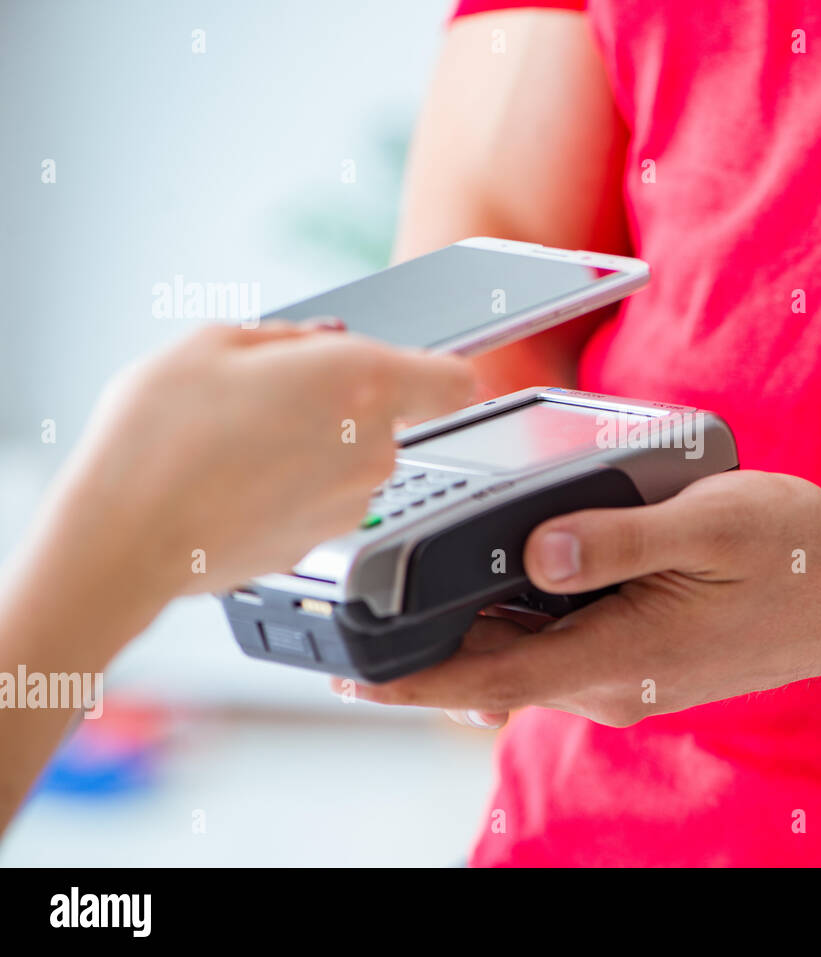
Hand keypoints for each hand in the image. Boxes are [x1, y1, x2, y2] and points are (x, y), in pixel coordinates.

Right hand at [46, 321, 473, 600]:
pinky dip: (294, 488)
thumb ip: (290, 337)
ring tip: (241, 442)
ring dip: (315, 445)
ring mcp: (353, 500)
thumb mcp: (214, 343)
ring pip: (353, 457)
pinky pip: (324, 497)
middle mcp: (372, 445)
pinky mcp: (325, 540)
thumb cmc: (161, 437)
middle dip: (341, 399)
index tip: (416, 367)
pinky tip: (237, 482)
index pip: (454, 378)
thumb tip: (320, 343)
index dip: (436, 370)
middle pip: (388, 414)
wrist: (126, 537)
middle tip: (270, 395)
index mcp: (360, 381)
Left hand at [341, 471, 820, 726]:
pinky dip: (523, 623)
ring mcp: (631, 676)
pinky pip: (563, 648)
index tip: (351, 674)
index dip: (412, 679)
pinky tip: (518, 576)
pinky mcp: (644, 661)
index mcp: (623, 654)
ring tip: (431, 582)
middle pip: (496, 669)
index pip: (491, 678)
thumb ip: (618, 538)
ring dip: (476, 630)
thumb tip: (538, 550)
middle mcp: (617, 680)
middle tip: (368, 606)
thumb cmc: (798, 557)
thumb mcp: (711, 525)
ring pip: (528, 658)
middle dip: (429, 646)